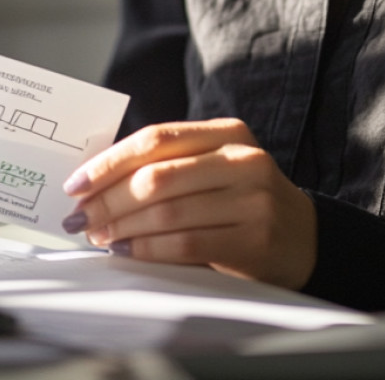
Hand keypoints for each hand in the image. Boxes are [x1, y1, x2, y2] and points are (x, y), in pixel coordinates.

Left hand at [62, 118, 316, 289]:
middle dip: (108, 199)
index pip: (157, 138)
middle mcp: (242, 160)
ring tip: (98, 235)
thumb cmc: (244, 199)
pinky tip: (127, 251)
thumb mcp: (216, 166)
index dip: (110, 161)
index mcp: (227, 132)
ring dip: (122, 227)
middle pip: (157, 176)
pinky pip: (185, 244)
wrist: (306, 237)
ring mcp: (251, 199)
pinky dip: (147, 250)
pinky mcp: (253, 240)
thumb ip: (170, 165)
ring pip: (167, 212)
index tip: (77, 182)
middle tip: (79, 217)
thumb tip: (97, 182)